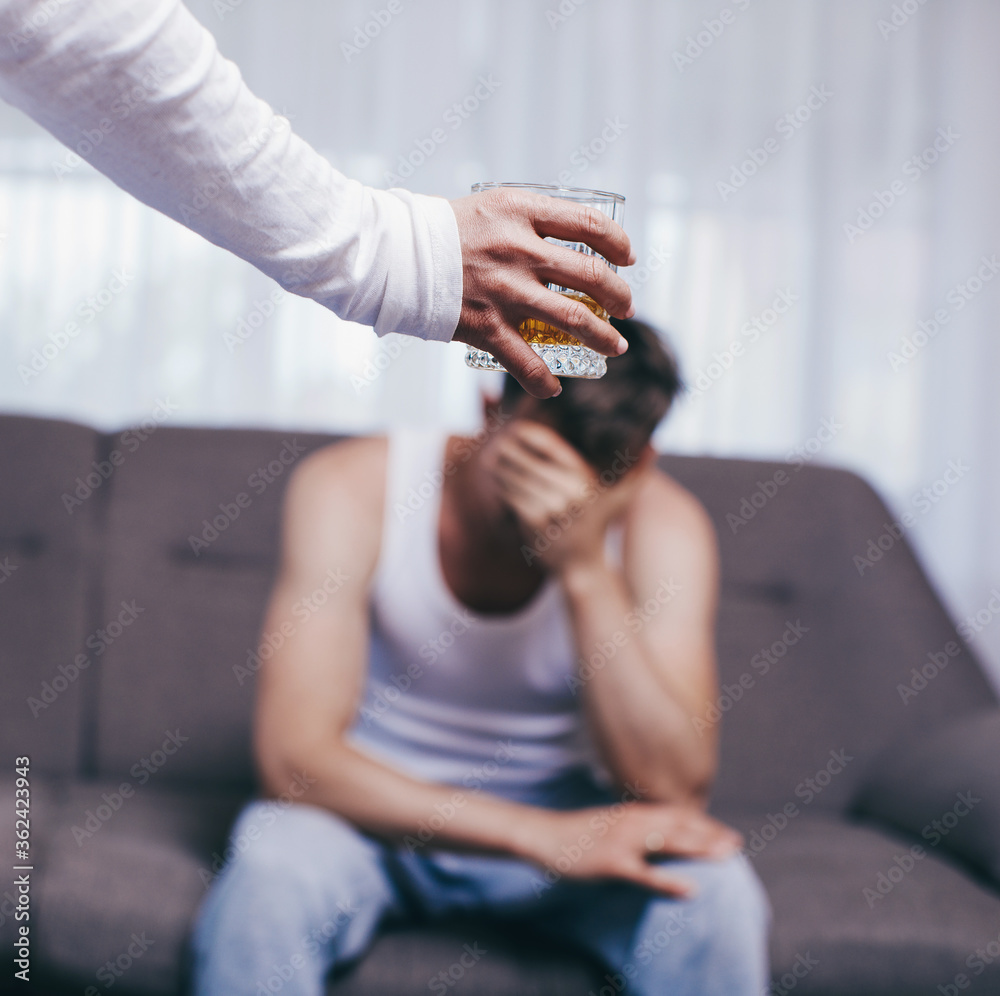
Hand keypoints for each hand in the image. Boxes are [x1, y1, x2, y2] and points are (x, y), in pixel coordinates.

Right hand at [451, 188, 635, 398]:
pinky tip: (554, 388)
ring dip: (602, 337)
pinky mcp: (486, 326)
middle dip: (618, 295)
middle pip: (590, 274)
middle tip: (626, 308)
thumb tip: (567, 244)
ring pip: (572, 319)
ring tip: (616, 348)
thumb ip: (526, 223)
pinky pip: (525, 361)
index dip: (617, 243)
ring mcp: (504, 291)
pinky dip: (543, 380)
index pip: (589, 223)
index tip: (627, 258)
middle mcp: (518, 250)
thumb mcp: (490, 208)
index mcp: (520, 212)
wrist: (394, 256)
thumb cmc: (442, 231)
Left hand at [490, 420, 653, 573]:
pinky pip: (511, 496)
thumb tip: (655, 446)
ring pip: (517, 478)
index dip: (531, 434)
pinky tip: (496, 479)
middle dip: (510, 450)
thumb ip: (636, 472)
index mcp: (586, 479)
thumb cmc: (598, 526)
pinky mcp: (534, 521)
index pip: (553, 446)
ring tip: (492, 457)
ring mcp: (551, 506)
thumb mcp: (619, 499)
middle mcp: (570, 490)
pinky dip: (502, 487)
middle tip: (497, 441)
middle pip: (530, 461)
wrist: (582, 566)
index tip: (517, 428)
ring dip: (501, 466)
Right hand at [526, 801, 743, 896]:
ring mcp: (624, 841)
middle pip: (679, 825)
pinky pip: (645, 873)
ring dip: (698, 848)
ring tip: (724, 857)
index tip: (727, 833)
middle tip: (737, 844)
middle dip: (710, 834)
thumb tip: (659, 835)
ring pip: (668, 843)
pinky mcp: (612, 863)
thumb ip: (636, 826)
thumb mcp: (611, 823)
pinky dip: (668, 880)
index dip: (704, 824)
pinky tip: (688, 889)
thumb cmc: (578, 833)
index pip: (677, 815)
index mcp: (634, 812)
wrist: (545, 835)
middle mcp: (634, 821)